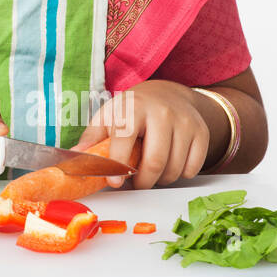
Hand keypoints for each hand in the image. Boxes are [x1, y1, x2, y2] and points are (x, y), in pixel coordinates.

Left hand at [72, 80, 209, 189]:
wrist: (166, 93)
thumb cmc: (131, 110)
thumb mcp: (108, 116)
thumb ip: (92, 138)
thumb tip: (75, 158)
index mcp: (133, 108)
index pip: (124, 139)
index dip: (118, 165)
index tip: (114, 181)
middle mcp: (161, 112)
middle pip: (155, 161)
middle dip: (143, 181)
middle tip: (136, 183)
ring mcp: (184, 122)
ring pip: (174, 168)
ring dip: (161, 180)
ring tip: (151, 173)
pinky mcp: (201, 132)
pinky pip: (192, 168)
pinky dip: (180, 174)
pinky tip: (169, 165)